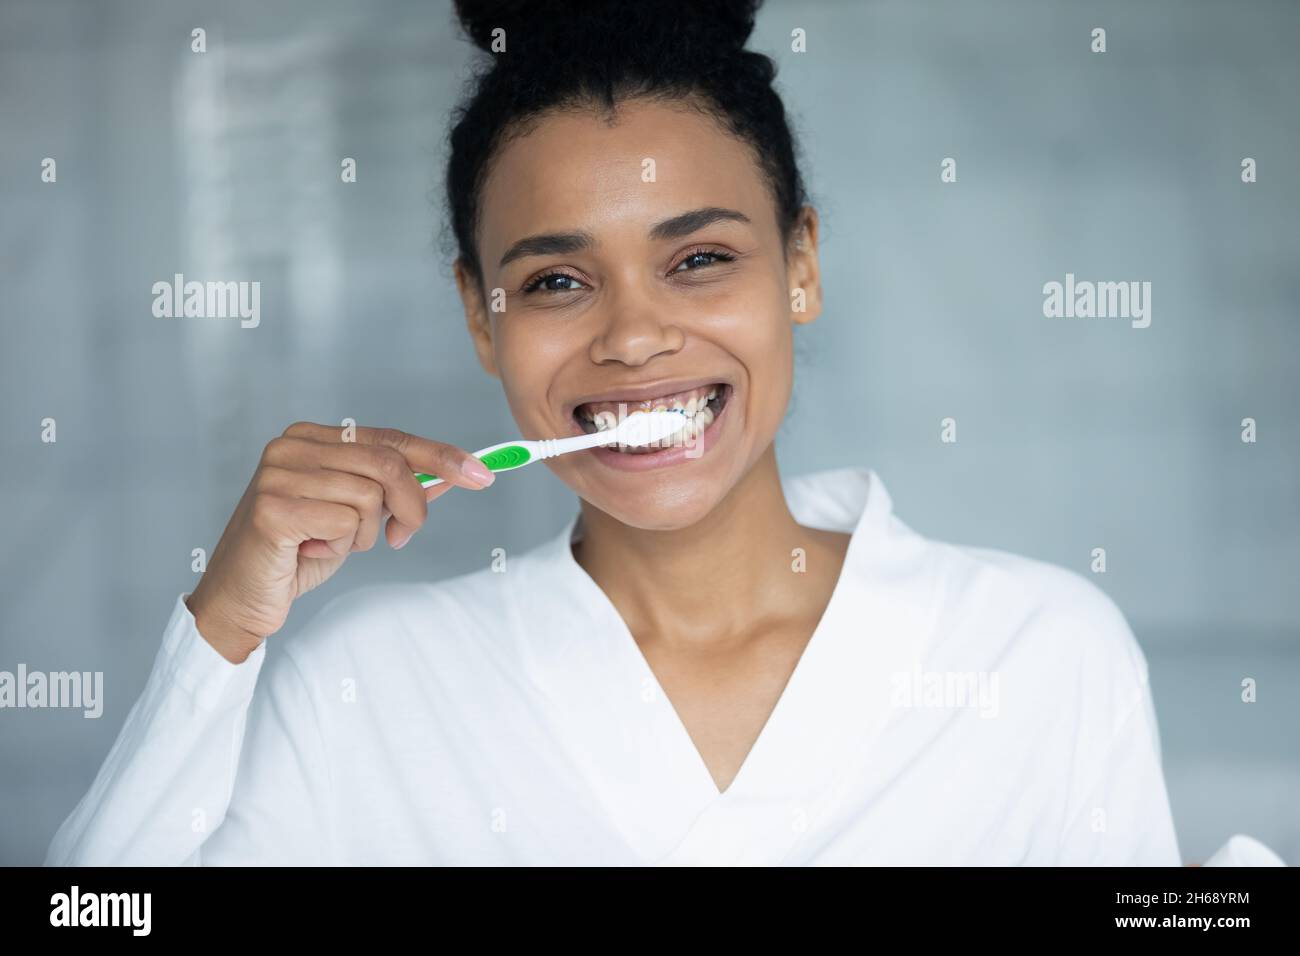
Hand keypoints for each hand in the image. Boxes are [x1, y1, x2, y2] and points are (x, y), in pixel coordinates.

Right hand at [185, 422, 494, 662]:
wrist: (241, 599)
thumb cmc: (296, 554)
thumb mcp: (355, 518)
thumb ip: (394, 493)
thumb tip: (449, 476)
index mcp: (310, 438)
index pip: (391, 439)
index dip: (440, 456)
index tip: (482, 474)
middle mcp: (291, 446)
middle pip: (389, 464)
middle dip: (412, 506)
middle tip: (401, 536)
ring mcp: (278, 474)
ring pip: (370, 496)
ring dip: (366, 533)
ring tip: (332, 543)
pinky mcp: (273, 508)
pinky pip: (347, 522)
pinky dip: (342, 546)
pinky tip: (311, 551)